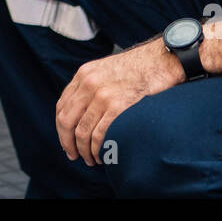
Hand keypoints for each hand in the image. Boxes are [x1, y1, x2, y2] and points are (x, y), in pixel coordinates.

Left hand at [55, 37, 184, 165]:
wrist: (160, 61)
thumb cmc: (138, 68)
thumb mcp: (105, 69)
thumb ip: (90, 86)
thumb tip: (80, 113)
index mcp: (83, 74)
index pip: (62, 106)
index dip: (61, 128)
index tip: (67, 141)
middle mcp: (89, 84)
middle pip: (67, 121)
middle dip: (68, 143)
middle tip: (74, 155)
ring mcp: (102, 95)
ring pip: (82, 132)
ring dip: (84, 151)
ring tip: (92, 159)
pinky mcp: (118, 107)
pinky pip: (99, 136)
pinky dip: (99, 150)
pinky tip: (104, 155)